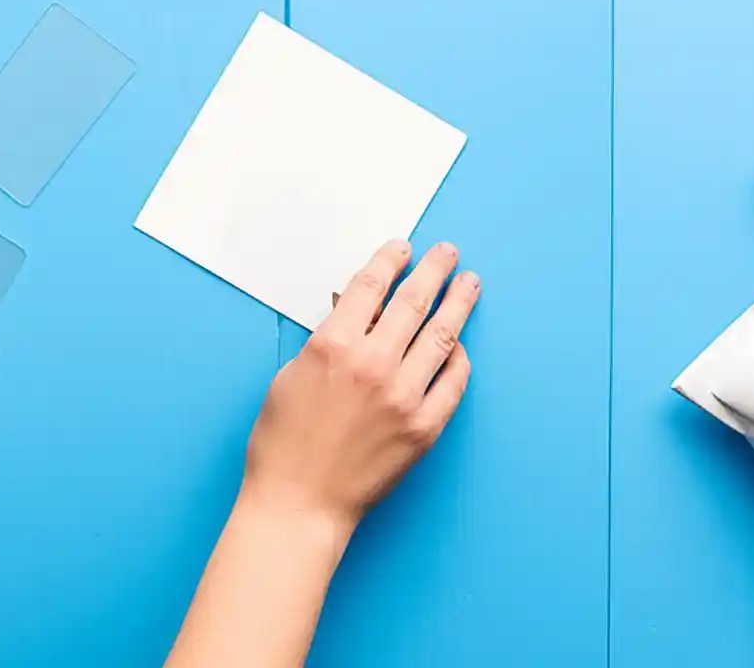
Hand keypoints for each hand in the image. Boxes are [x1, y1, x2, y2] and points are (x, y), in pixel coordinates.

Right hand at [241, 239, 480, 537]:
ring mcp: (404, 396)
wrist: (300, 503)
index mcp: (333, 345)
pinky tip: (460, 345)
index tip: (403, 248)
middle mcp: (373, 364)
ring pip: (441, 335)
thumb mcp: (290, 375)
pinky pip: (453, 381)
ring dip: (458, 304)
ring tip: (469, 284)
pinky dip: (459, 359)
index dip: (389, 261)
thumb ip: (325, 340)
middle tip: (448, 252)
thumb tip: (355, 313)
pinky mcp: (424, 427)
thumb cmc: (283, 444)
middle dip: (433, 270)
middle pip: (413, 301)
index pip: (370, 286)